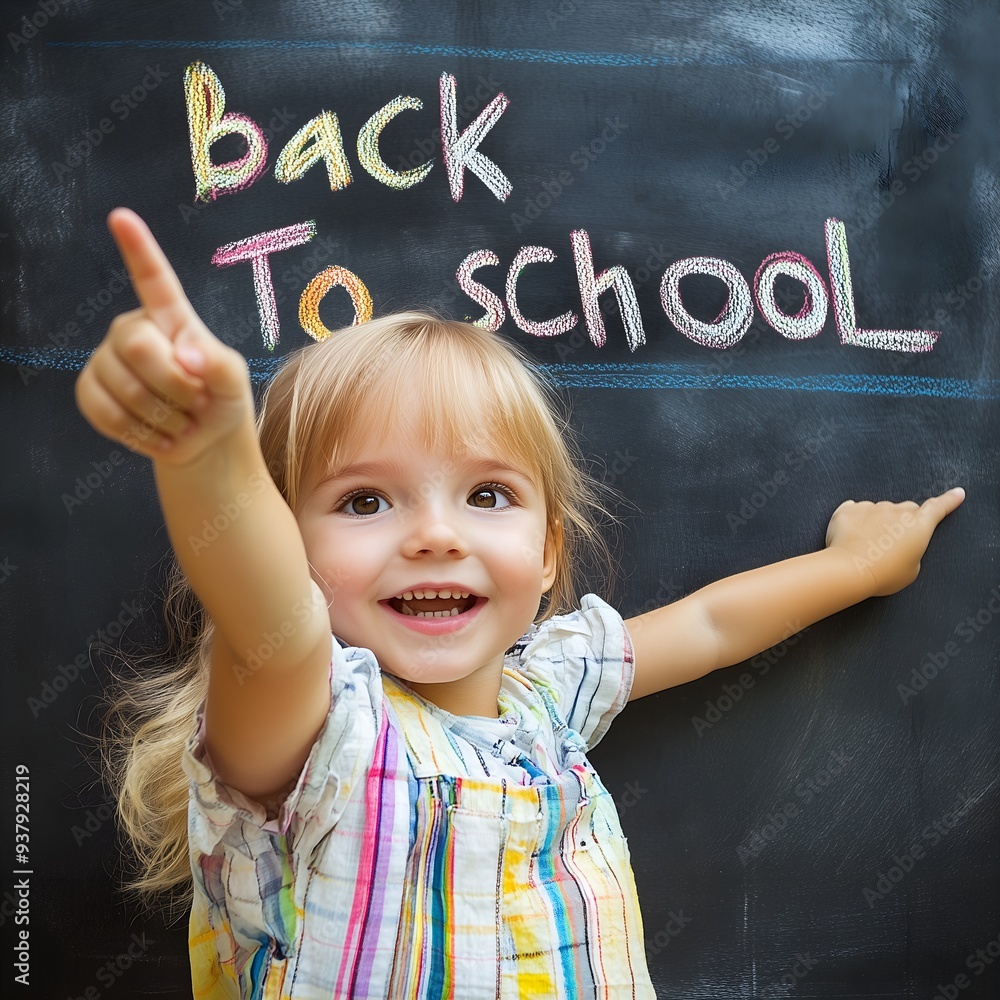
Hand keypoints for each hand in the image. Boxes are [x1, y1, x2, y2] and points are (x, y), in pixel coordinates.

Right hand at [74, 208, 254, 465]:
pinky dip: (140, 433)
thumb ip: (221, 365)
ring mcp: (106, 359)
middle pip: (137, 348)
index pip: (153, 280)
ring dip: (163, 416)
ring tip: (181, 420)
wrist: (201, 438)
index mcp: (169, 317)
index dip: (138, 249)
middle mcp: (132, 329)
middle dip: (173, 384)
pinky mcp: (90, 390)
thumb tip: (187, 357)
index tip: (122, 216)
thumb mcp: (234, 381)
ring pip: (123, 388)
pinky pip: (106, 413)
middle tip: (196, 401)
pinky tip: (158, 433)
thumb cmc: (220, 399)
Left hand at [825, 488, 965, 595]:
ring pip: (879, 511)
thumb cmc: (884, 575)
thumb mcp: (911, 570)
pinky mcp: (849, 509)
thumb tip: (901, 544)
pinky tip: (850, 538)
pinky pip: (855, 511)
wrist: (849, 570)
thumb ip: (911, 550)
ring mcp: (872, 507)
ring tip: (866, 546)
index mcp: (918, 525)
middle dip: (902, 522)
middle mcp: (897, 511)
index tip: (958, 493)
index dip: (949, 500)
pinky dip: (854, 522)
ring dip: (876, 523)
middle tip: (891, 543)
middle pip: (906, 511)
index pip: (938, 508)